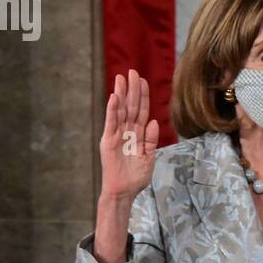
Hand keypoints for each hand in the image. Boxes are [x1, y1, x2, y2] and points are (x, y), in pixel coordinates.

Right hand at [100, 69, 158, 200]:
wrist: (123, 192)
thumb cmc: (136, 177)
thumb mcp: (149, 157)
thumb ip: (151, 140)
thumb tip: (153, 121)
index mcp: (138, 134)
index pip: (141, 110)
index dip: (143, 95)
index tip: (143, 80)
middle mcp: (127, 131)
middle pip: (131, 106)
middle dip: (132, 89)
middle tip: (132, 71)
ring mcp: (117, 135)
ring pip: (120, 110)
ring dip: (121, 94)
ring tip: (121, 78)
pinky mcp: (108, 141)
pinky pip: (111, 123)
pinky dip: (113, 110)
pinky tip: (115, 98)